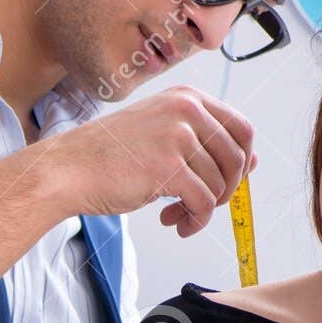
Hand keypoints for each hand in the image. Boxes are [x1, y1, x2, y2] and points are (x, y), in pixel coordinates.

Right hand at [43, 86, 256, 238]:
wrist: (69, 169)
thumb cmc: (111, 156)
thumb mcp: (163, 136)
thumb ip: (205, 143)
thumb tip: (252, 163)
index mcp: (188, 97)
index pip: (242, 128)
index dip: (241, 162)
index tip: (224, 183)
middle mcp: (187, 110)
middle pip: (238, 157)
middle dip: (227, 190)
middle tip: (203, 205)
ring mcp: (178, 136)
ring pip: (219, 185)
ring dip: (202, 210)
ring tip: (177, 216)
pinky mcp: (168, 166)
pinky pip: (203, 203)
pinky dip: (195, 221)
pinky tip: (176, 224)